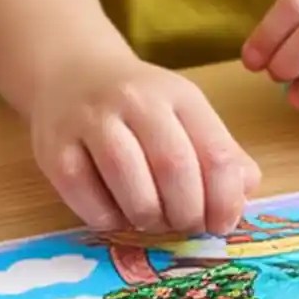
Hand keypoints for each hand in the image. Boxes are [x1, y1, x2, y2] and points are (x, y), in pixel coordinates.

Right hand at [30, 55, 260, 234]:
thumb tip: (244, 193)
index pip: (216, 154)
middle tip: (186, 227)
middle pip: (174, 169)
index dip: (225, 200)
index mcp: (180, 95)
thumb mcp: (188, 117)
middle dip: (188, 213)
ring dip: (150, 218)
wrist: (70, 72)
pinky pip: (86, 197)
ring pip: (130, 184)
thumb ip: (222, 154)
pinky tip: (118, 215)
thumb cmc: (141, 109)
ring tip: (155, 222)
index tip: (222, 224)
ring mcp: (90, 121)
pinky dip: (109, 219)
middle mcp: (135, 100)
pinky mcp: (53, 147)